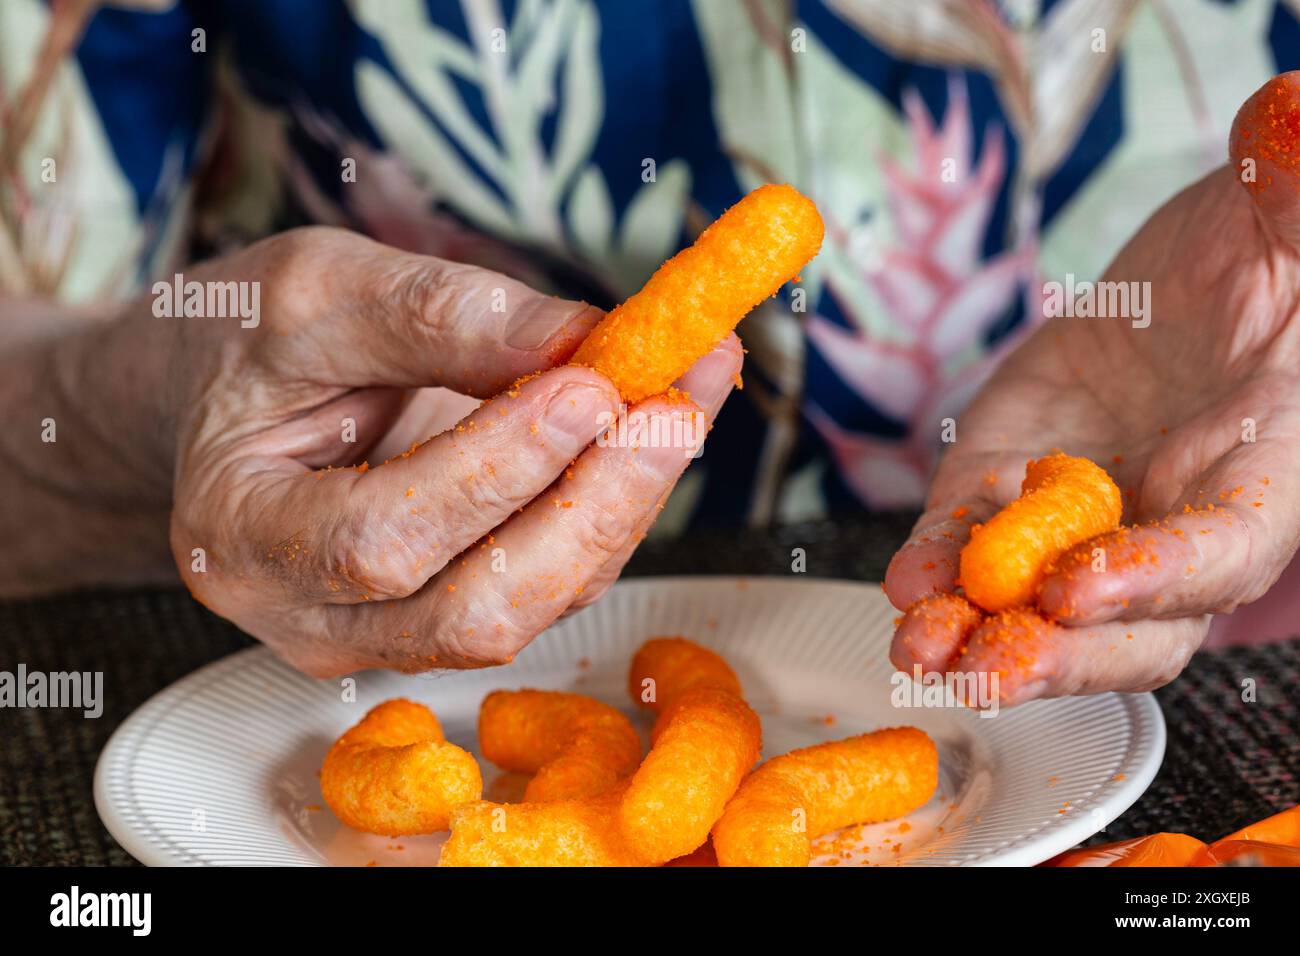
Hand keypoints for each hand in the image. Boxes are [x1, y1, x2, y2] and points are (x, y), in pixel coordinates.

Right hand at [74, 227, 736, 675]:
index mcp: (240, 538)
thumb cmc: (247, 343)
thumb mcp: (313, 295)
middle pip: (471, 612)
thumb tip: (579, 339)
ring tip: (688, 398)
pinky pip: (548, 588)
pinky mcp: (444, 622)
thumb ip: (434, 318)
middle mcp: (309, 618)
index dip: (497, 469)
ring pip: (529, 610)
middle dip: (590, 508)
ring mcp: (381, 638)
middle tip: (676, 407)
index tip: (589, 384)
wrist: (223, 402)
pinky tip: (660, 428)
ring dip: (624, 508)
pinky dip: (615, 509)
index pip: (380, 538)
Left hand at [884, 73, 1299, 705]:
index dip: (1163, 576)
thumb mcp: (1284, 219)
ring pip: (1040, 608)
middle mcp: (1176, 519)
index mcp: (1265, 472)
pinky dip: (937, 564)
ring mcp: (1089, 515)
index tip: (1084, 584)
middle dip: (1060, 652)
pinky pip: (973, 541)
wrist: (1191, 277)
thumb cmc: (1260, 255)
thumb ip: (1290, 197)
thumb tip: (1291, 118)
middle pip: (1130, 626)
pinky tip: (903, 582)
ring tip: (920, 645)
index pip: (1224, 550)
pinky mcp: (1014, 485)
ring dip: (979, 633)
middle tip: (991, 666)